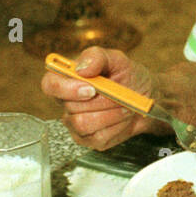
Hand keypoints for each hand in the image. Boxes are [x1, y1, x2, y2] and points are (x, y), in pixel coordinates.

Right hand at [40, 46, 159, 150]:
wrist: (145, 97)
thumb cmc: (127, 75)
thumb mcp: (116, 59)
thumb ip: (97, 57)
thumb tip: (81, 68)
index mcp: (67, 78)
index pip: (50, 85)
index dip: (67, 88)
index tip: (91, 88)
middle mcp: (66, 102)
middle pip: (71, 107)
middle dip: (102, 101)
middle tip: (119, 94)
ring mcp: (75, 123)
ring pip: (84, 124)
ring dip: (111, 114)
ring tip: (124, 105)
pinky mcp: (88, 139)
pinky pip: (98, 137)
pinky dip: (116, 126)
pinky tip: (122, 118)